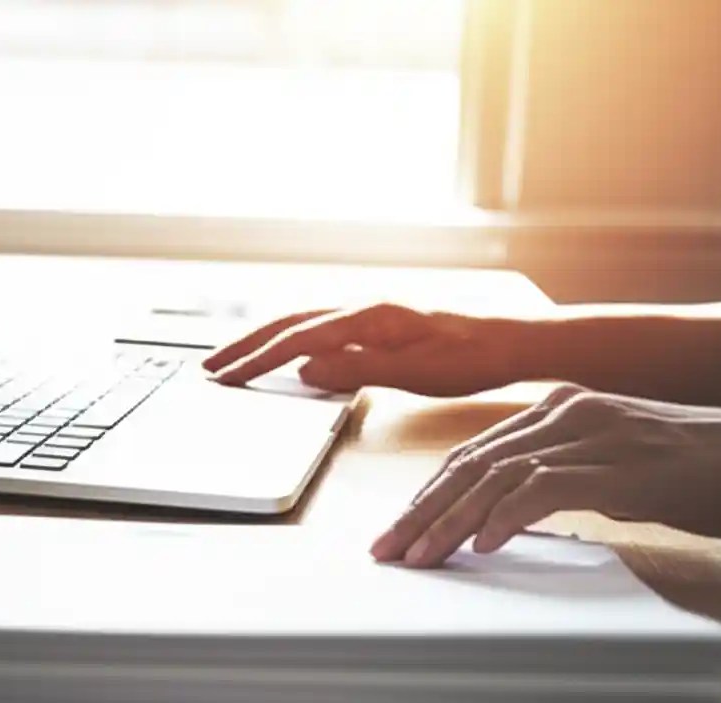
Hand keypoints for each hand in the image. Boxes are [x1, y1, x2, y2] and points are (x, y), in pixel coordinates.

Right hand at [202, 305, 522, 395]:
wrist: (510, 342)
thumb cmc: (471, 358)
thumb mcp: (416, 372)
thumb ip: (357, 369)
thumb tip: (304, 369)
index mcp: (368, 317)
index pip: (298, 339)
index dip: (257, 359)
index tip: (226, 376)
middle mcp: (362, 309)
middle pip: (289, 324)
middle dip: (245, 346)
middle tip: (209, 367)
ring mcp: (367, 315)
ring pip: (300, 322)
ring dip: (263, 340)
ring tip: (233, 359)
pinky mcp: (375, 325)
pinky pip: (319, 328)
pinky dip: (288, 339)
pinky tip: (283, 353)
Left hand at [370, 384, 720, 567]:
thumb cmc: (693, 466)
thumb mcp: (609, 467)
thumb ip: (558, 477)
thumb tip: (504, 514)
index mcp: (558, 408)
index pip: (473, 454)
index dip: (428, 494)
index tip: (398, 531)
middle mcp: (567, 412)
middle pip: (472, 463)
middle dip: (423, 511)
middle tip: (389, 549)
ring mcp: (596, 434)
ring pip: (499, 475)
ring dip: (452, 520)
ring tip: (422, 555)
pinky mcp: (625, 464)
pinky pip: (550, 488)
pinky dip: (509, 516)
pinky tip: (484, 543)